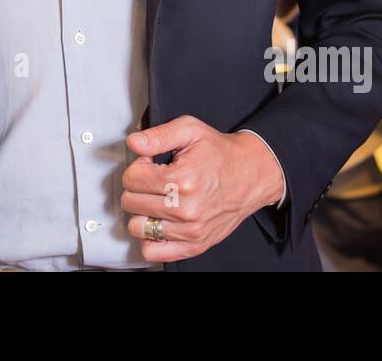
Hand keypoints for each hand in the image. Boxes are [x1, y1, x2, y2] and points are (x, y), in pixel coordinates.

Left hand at [121, 115, 284, 263]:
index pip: (132, 179)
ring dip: (142, 212)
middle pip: (131, 203)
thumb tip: (134, 143)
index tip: (150, 164)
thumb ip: (158, 135)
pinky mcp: (195, 245)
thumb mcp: (190, 130)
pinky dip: (150, 237)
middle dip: (137, 188)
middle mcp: (186, 209)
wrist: (250, 175)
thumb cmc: (220, 154)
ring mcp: (190, 230)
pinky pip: (154, 251)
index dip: (138, 166)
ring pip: (138, 227)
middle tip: (154, 180)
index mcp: (182, 180)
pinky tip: (159, 220)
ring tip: (157, 199)